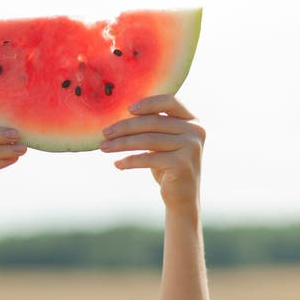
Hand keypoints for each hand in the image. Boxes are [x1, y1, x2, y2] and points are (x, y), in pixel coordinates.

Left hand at [99, 95, 205, 213]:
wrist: (183, 198)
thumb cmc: (168, 167)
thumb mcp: (163, 143)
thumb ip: (153, 127)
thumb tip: (121, 116)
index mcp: (192, 121)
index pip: (170, 102)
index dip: (148, 103)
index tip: (127, 109)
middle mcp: (195, 131)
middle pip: (153, 122)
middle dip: (125, 127)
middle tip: (105, 133)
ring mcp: (190, 147)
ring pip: (148, 140)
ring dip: (122, 144)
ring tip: (104, 147)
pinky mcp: (181, 164)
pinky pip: (148, 158)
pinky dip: (129, 161)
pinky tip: (117, 164)